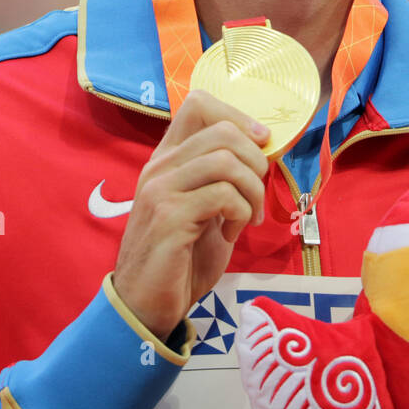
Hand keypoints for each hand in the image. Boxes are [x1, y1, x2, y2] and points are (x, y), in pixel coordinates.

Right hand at [112, 89, 270, 341]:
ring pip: (226, 161)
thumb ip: (223, 178)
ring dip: (252, 191)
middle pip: (222, 131)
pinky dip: (241, 214)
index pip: (198, 104)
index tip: (261, 144)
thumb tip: (262, 150)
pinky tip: (232, 234)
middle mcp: (160, 167)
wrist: (147, 304)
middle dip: (255, 161)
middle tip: (256, 196)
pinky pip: (224, 196)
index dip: (239, 116)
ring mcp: (161, 190)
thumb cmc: (181, 258)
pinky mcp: (169, 217)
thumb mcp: (206, 209)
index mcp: (167, 158)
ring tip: (248, 218)